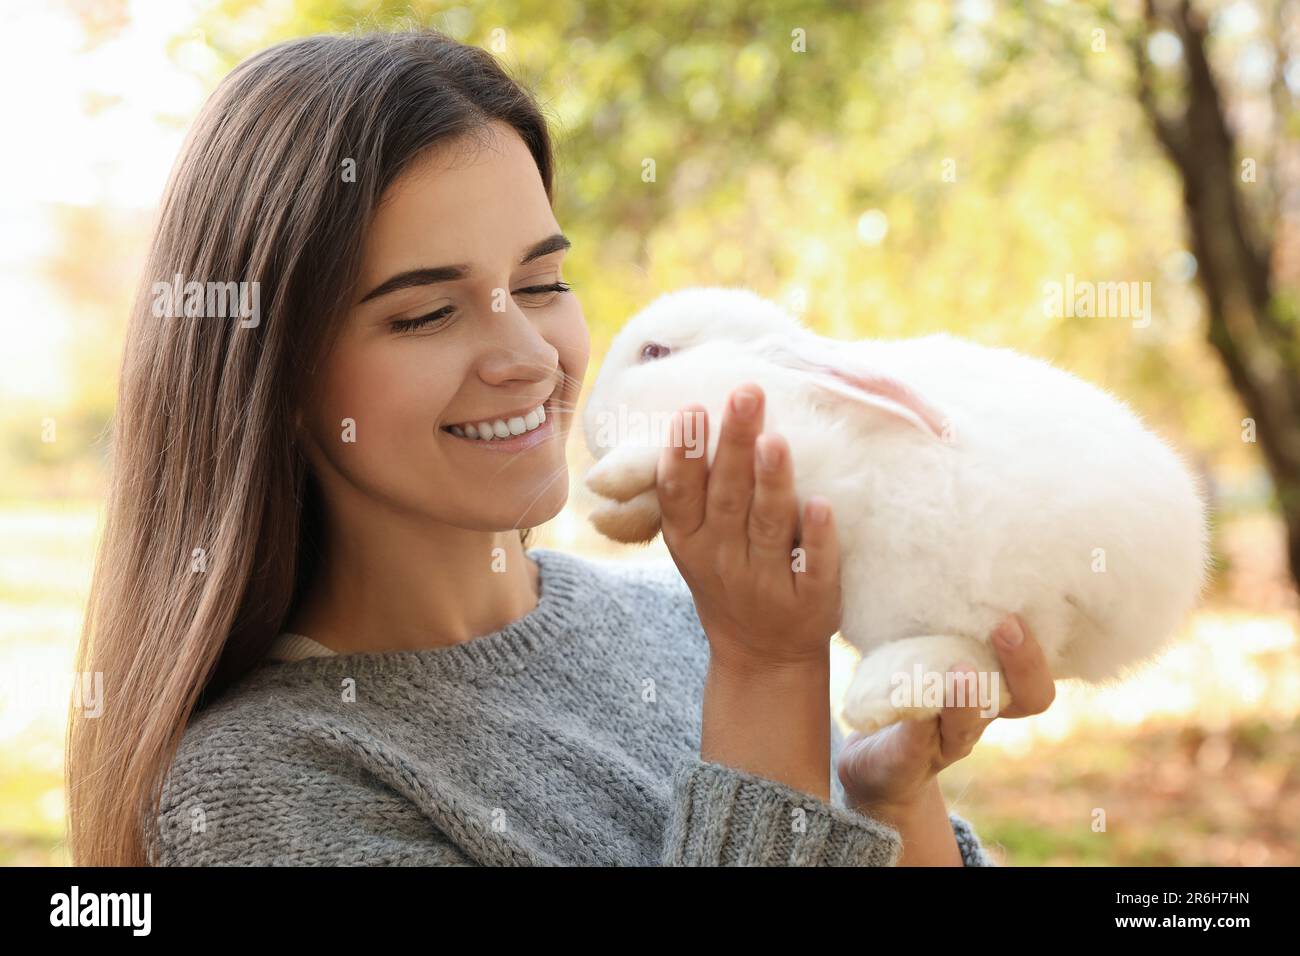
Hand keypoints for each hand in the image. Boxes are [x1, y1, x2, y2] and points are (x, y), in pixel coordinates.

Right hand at [656, 383, 842, 669]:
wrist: (762, 657)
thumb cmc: (727, 578)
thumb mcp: (693, 544)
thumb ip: (690, 492)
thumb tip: (689, 415)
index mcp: (690, 542)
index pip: (680, 494)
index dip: (683, 454)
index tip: (692, 410)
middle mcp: (723, 561)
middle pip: (728, 498)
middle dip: (734, 445)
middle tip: (747, 394)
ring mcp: (766, 583)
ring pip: (769, 527)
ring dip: (772, 483)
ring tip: (775, 440)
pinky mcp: (809, 602)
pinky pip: (814, 567)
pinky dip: (818, 538)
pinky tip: (822, 504)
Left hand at [837, 614, 1056, 823]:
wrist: (871, 767)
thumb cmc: (902, 695)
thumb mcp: (920, 652)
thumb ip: (932, 615)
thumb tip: (931, 545)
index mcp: (988, 686)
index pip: (1034, 671)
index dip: (1038, 646)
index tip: (1022, 607)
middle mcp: (977, 716)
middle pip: (1027, 699)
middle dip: (1023, 663)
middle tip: (1006, 624)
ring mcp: (944, 741)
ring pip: (968, 726)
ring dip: (967, 699)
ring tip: (960, 672)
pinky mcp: (905, 760)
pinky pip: (913, 747)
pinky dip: (910, 730)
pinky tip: (901, 713)